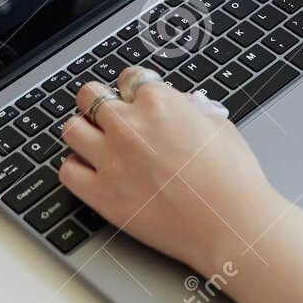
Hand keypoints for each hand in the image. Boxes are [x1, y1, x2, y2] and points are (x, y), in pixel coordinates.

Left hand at [60, 69, 286, 277]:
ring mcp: (111, 160)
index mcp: (159, 102)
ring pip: (71, 129)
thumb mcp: (219, 127)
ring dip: (84, 131)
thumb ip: (191, 110)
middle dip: (99, 101)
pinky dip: (76, 168)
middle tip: (108, 115)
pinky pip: (68, 171)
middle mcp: (129, 125)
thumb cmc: (233, 178)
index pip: (129, 77)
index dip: (133, 89)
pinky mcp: (102, 195)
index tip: (135, 99)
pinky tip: (93, 171)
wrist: (231, 224)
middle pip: (90, 95)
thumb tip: (181, 104)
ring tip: (96, 142)